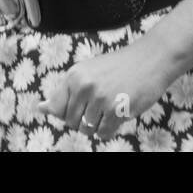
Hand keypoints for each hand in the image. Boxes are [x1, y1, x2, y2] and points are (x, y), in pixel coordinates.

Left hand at [40, 42, 175, 140]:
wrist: (152, 58)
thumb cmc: (120, 67)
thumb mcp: (89, 73)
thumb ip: (66, 92)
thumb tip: (40, 109)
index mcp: (74, 75)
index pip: (56, 109)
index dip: (68, 112)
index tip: (84, 103)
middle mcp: (84, 85)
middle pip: (71, 122)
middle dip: (85, 119)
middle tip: (103, 103)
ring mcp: (100, 98)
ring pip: (87, 130)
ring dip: (99, 124)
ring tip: (112, 105)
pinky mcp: (116, 110)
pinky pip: (103, 134)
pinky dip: (110, 129)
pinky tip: (120, 112)